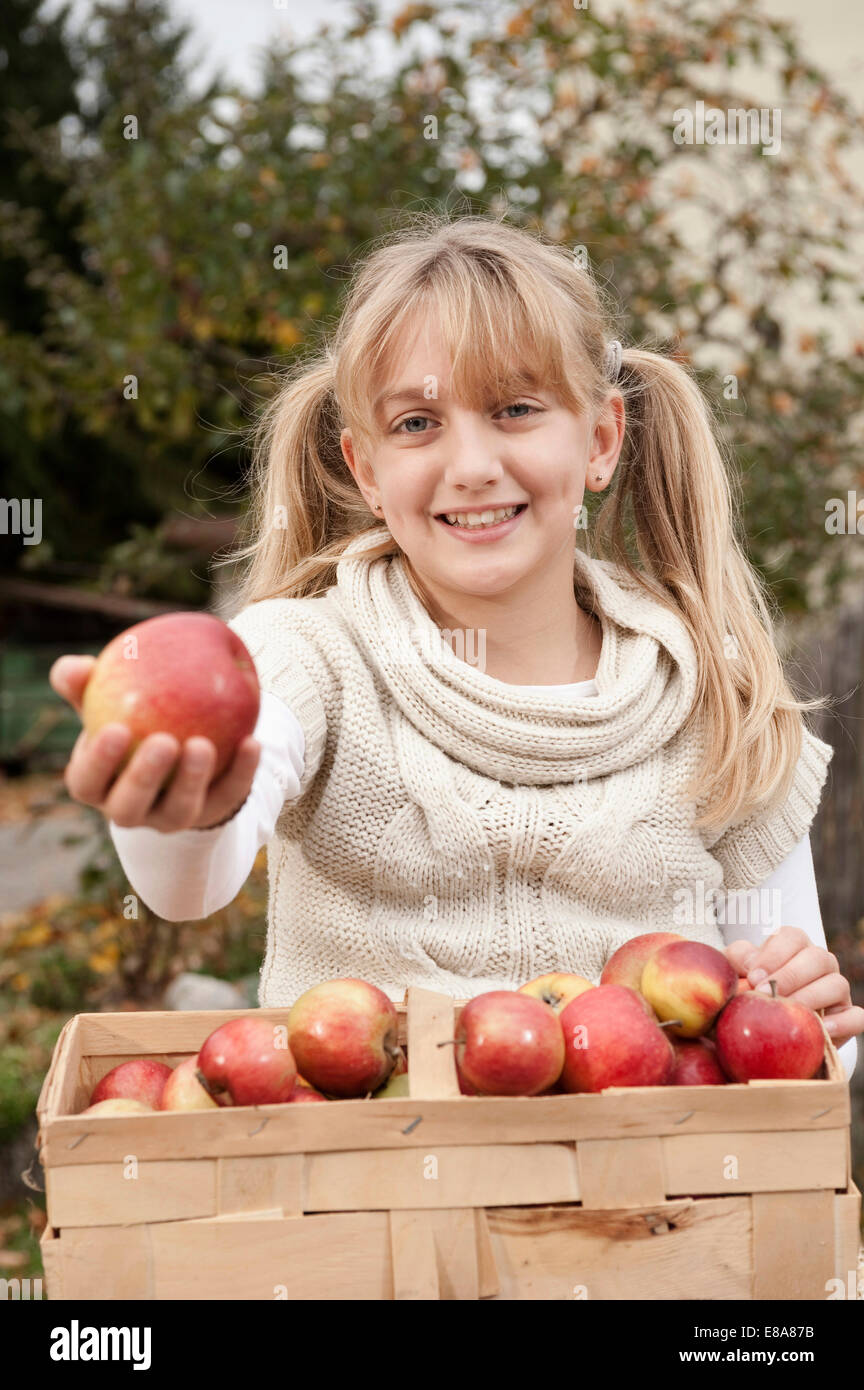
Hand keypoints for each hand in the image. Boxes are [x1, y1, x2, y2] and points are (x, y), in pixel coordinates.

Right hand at [49, 654, 260, 832]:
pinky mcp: (212, 813)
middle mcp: (130, 809)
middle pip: (129, 807)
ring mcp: (170, 817)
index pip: (86, 782)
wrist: (176, 749)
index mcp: (96, 784)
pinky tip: (250, 742)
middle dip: (145, 777)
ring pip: (179, 812)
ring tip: (203, 744)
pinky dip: (241, 772)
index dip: (98, 762)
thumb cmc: (131, 718)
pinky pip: (227, 796)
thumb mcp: (106, 700)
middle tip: (164, 741)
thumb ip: (87, 683)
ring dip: (192, 781)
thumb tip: (77, 667)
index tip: (117, 729)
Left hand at [725, 925, 863, 1049]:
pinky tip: (822, 1028)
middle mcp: (819, 964)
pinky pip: (856, 1017)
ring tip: (789, 1010)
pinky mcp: (845, 1018)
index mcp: (793, 947)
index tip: (754, 976)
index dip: (774, 954)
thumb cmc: (746, 994)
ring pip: (837, 984)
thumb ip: (737, 959)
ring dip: (811, 997)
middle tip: (765, 994)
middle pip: (817, 957)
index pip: (792, 936)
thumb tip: (752, 963)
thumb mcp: (734, 972)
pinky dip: (843, 1022)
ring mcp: (836, 991)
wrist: (760, 1031)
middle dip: (790, 975)